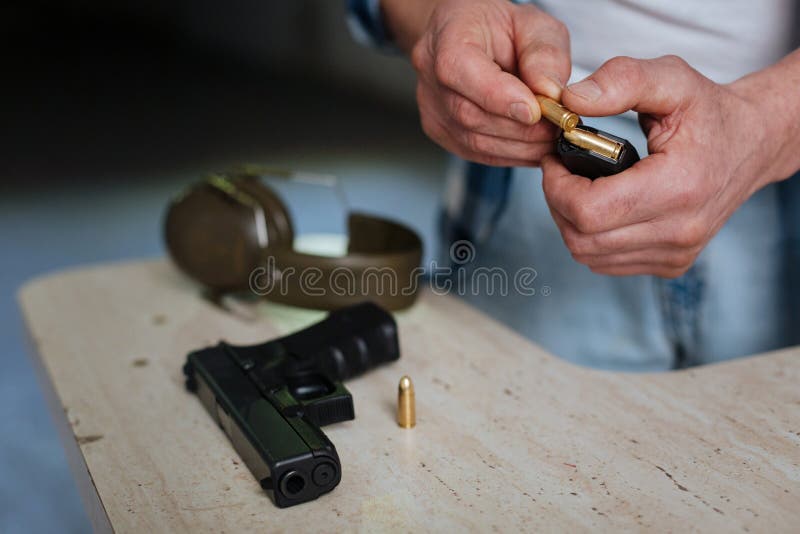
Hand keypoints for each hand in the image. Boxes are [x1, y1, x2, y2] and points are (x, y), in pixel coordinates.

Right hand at [385, 0, 570, 166]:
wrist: (468, 40)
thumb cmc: (496, 28)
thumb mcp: (531, 23)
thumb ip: (544, 53)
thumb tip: (550, 93)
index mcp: (447, 39)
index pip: (459, 70)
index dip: (498, 96)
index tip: (535, 111)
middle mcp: (430, 78)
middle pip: (470, 115)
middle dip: (520, 128)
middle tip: (557, 127)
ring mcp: (432, 110)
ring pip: (475, 141)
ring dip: (520, 146)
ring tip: (550, 137)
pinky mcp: (441, 133)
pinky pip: (477, 153)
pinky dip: (510, 154)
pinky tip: (532, 146)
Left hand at [541, 55, 776, 277]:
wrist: (753, 144)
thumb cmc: (710, 112)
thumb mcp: (672, 79)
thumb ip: (621, 80)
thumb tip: (572, 100)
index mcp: (678, 187)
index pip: (588, 211)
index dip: (556, 187)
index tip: (555, 160)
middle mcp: (680, 230)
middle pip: (582, 238)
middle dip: (558, 203)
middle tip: (560, 172)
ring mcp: (676, 253)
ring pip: (590, 254)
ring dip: (571, 222)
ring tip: (579, 186)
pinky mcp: (672, 264)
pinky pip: (607, 262)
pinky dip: (592, 238)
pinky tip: (599, 206)